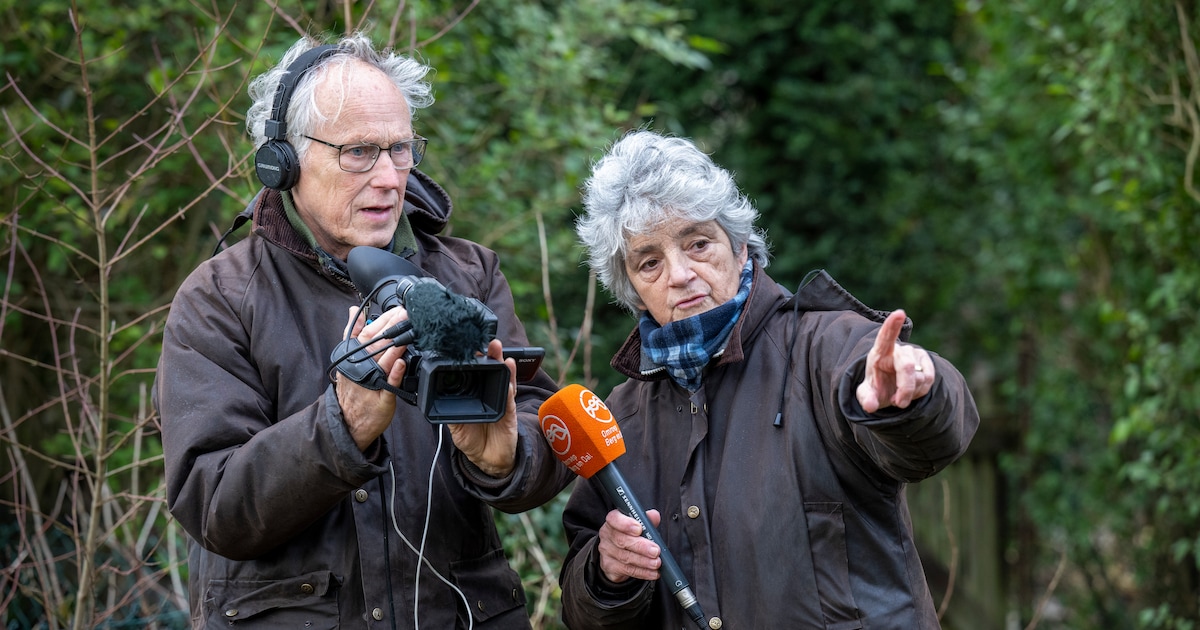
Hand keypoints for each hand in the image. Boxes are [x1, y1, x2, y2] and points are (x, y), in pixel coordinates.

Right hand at [335, 306, 409, 449]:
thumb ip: (352, 333)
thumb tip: (353, 310)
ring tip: (408, 331)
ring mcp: (372, 383)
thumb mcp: (347, 358)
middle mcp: (362, 368)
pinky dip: (395, 373)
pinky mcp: (382, 399)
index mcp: (354, 356)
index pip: (367, 333)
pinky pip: (389, 385)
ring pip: (384, 361)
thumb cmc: (352, 388)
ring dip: (396, 345)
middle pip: (377, 344)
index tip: (396, 308)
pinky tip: (402, 362)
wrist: (349, 421)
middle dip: (393, 327)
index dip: (383, 320)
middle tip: (407, 314)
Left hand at [447, 339, 518, 477]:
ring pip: (502, 378)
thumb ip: (448, 413)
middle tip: (487, 340)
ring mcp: (501, 401)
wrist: (488, 459)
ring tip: (498, 349)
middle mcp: (489, 394)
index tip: (465, 345)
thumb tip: (434, 400)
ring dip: (501, 363)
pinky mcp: (509, 412)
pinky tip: (508, 373)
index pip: (473, 373)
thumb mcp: (455, 426)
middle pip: (490, 370)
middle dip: (489, 354)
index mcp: (475, 395)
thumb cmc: (473, 439)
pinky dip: (509, 384)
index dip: (471, 359)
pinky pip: (509, 397)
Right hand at [597, 509, 662, 583]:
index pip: (614, 519)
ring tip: (657, 563)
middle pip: (621, 540)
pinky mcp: (610, 567)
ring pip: (626, 557)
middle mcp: (607, 536)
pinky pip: (628, 570)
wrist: (615, 556)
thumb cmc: (629, 536)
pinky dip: (643, 572)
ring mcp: (607, 552)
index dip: (626, 524)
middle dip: (641, 546)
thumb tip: (654, 516)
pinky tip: (653, 572)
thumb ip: (646, 520)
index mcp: (612, 522)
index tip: (639, 529)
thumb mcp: (637, 526)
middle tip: (656, 551)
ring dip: (644, 561)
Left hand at [855, 309, 934, 412]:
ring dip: (912, 393)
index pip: (885, 337)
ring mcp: (914, 353)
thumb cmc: (877, 387)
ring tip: (901, 396)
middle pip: (906, 366)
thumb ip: (865, 399)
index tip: (900, 313)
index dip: (892, 325)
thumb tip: (870, 406)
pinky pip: (929, 379)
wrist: (891, 388)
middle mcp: (898, 349)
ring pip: (920, 377)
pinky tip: (912, 392)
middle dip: (905, 388)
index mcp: (880, 352)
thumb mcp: (867, 394)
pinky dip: (921, 391)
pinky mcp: (926, 361)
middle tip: (898, 403)